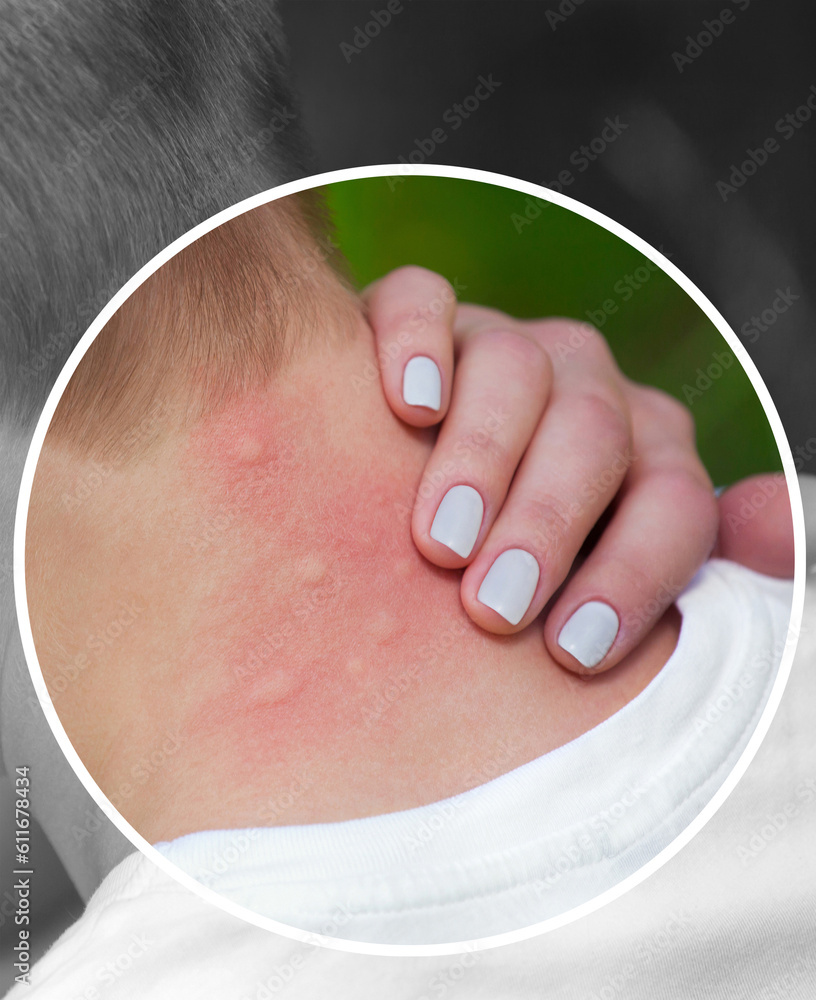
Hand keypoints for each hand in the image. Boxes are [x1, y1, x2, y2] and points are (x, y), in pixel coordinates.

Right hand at [364, 266, 791, 674]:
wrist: (397, 494)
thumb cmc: (499, 564)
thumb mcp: (591, 578)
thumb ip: (681, 561)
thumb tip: (784, 528)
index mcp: (645, 454)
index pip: (674, 500)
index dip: (634, 572)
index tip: (572, 650)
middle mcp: (584, 389)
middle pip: (594, 432)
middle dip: (548, 525)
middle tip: (495, 608)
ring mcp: (499, 345)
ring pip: (514, 365)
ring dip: (483, 456)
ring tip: (441, 543)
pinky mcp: (419, 321)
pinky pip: (421, 303)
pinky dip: (417, 345)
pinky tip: (411, 405)